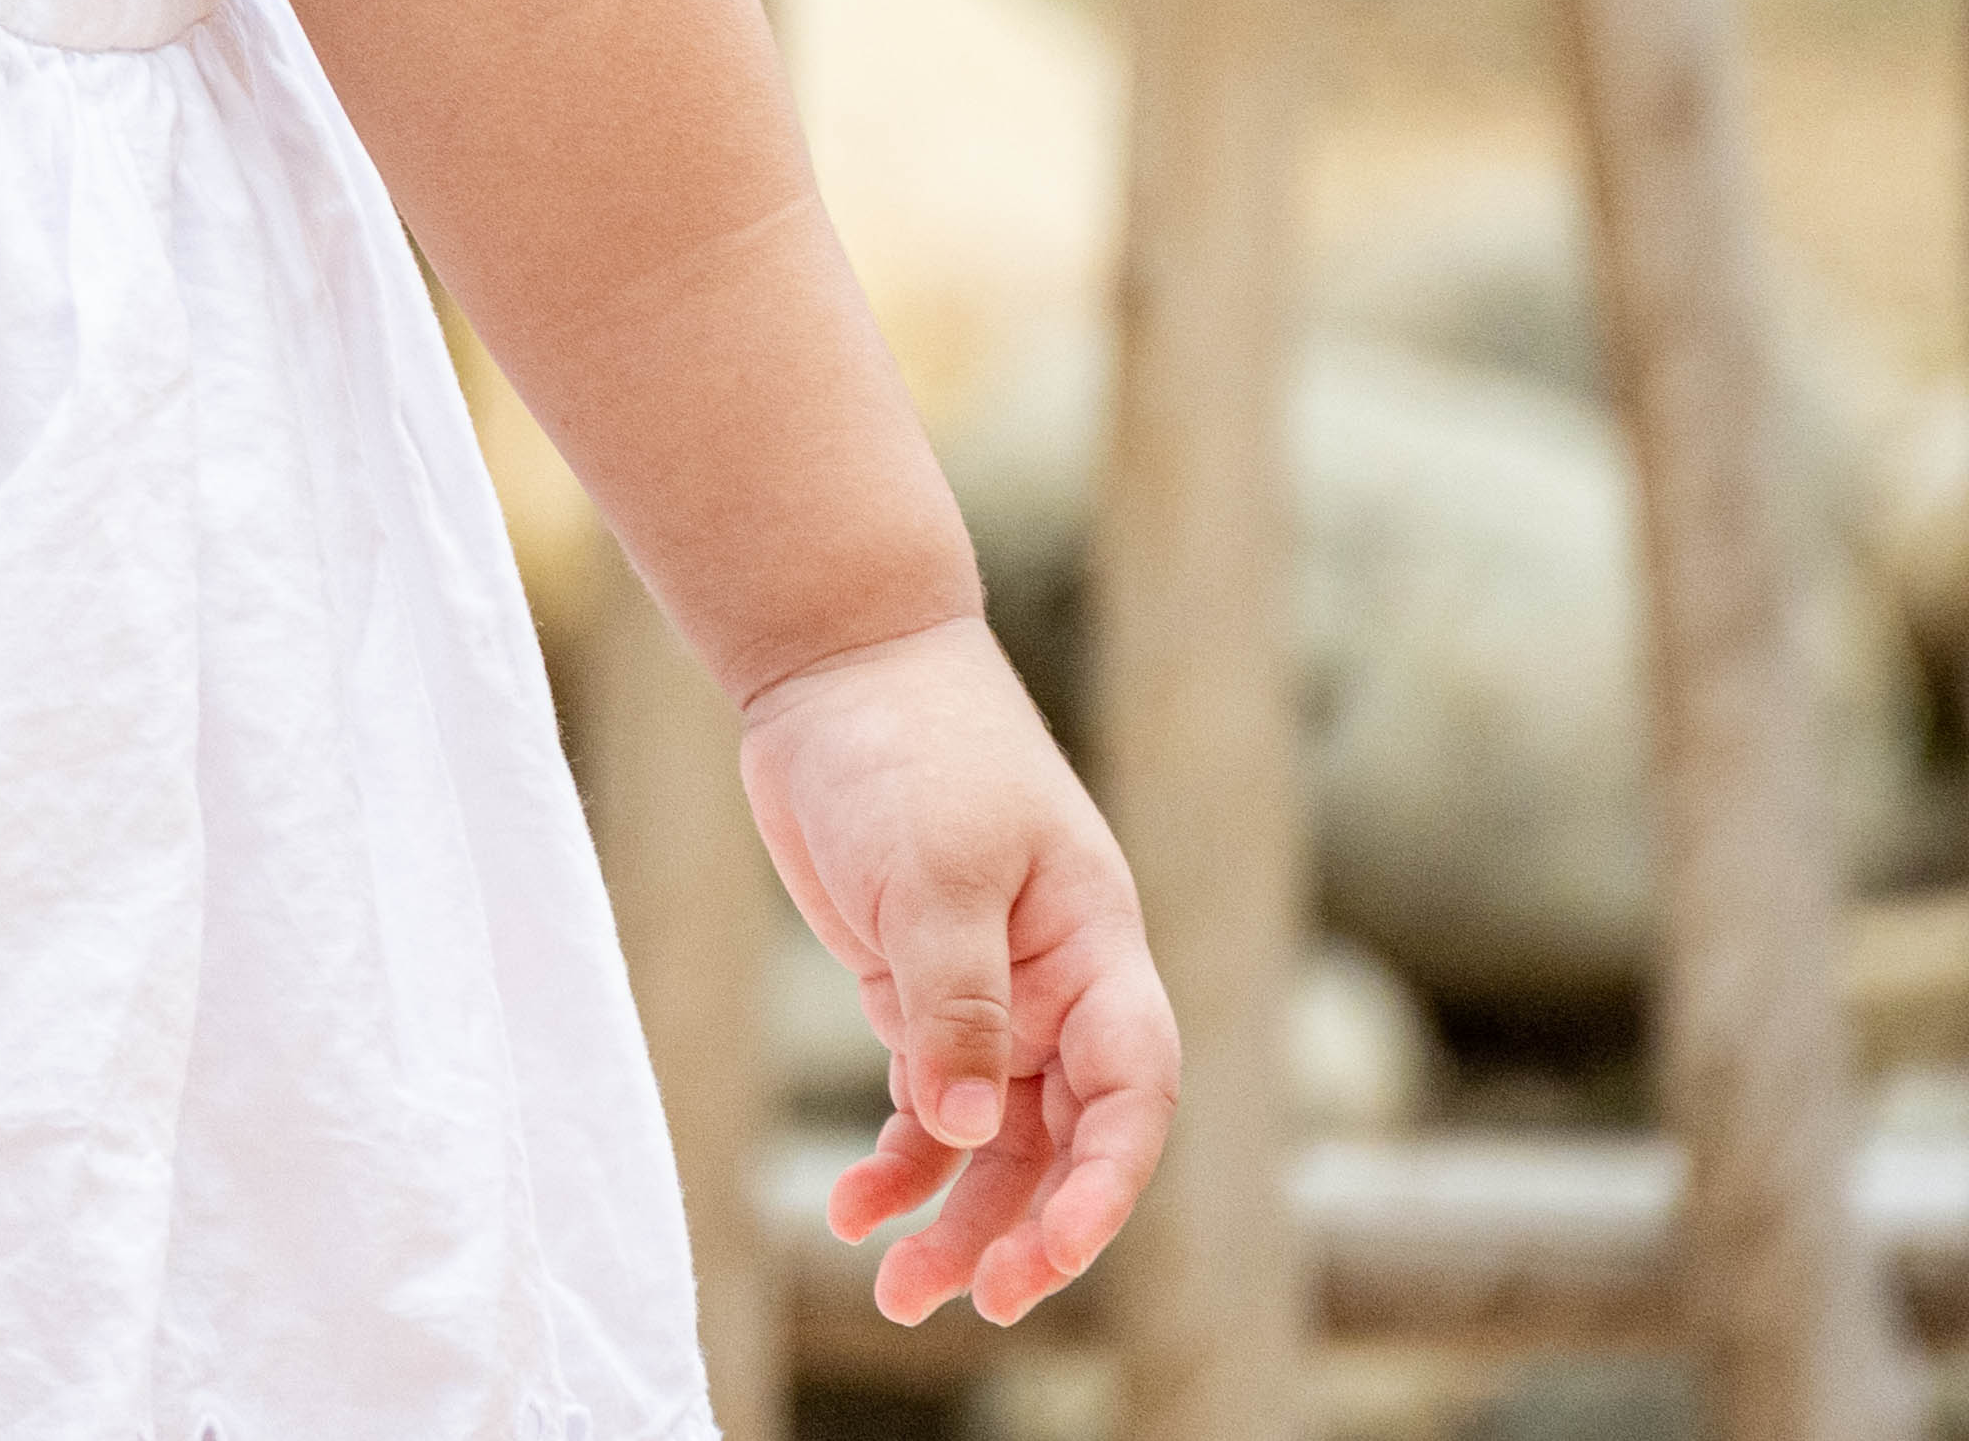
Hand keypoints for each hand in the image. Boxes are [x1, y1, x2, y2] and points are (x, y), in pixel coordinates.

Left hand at [744, 613, 1176, 1325]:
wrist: (837, 669)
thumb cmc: (911, 748)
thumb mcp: (936, 871)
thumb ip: (957, 1001)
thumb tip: (969, 1132)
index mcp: (1099, 956)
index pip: (1131, 1096)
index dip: (1106, 1185)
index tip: (1057, 1255)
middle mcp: (1059, 993)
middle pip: (1066, 1143)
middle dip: (1028, 1229)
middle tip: (977, 1299)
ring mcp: (992, 1002)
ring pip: (995, 1145)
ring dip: (958, 1219)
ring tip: (902, 1295)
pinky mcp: (919, 997)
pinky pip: (928, 1109)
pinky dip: (899, 1164)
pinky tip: (852, 1213)